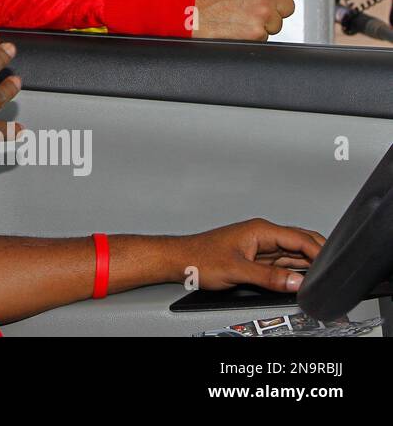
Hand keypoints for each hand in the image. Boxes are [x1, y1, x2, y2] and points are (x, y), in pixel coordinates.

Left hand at [171, 218, 325, 292]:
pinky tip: (300, 279)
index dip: (320, 252)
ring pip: (294, 254)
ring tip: (319, 278)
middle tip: (332, 273)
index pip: (301, 238)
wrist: (180, 260)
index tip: (333, 267)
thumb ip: (269, 278)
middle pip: (301, 243)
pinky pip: (283, 263)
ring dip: (306, 265)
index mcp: (261, 230)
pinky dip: (294, 271)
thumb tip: (296, 282)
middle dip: (318, 256)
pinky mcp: (257, 258)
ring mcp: (261, 247)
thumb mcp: (237, 270)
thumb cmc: (199, 258)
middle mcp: (263, 235)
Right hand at [192, 0, 301, 40]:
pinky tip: (235, 26)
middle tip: (248, 8)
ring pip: (277, 24)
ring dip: (262, 24)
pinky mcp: (257, 30)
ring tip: (238, 16)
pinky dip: (251, 35)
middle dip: (272, 11)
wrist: (185, 8)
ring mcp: (263, 9)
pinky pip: (265, 37)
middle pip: (288, 7)